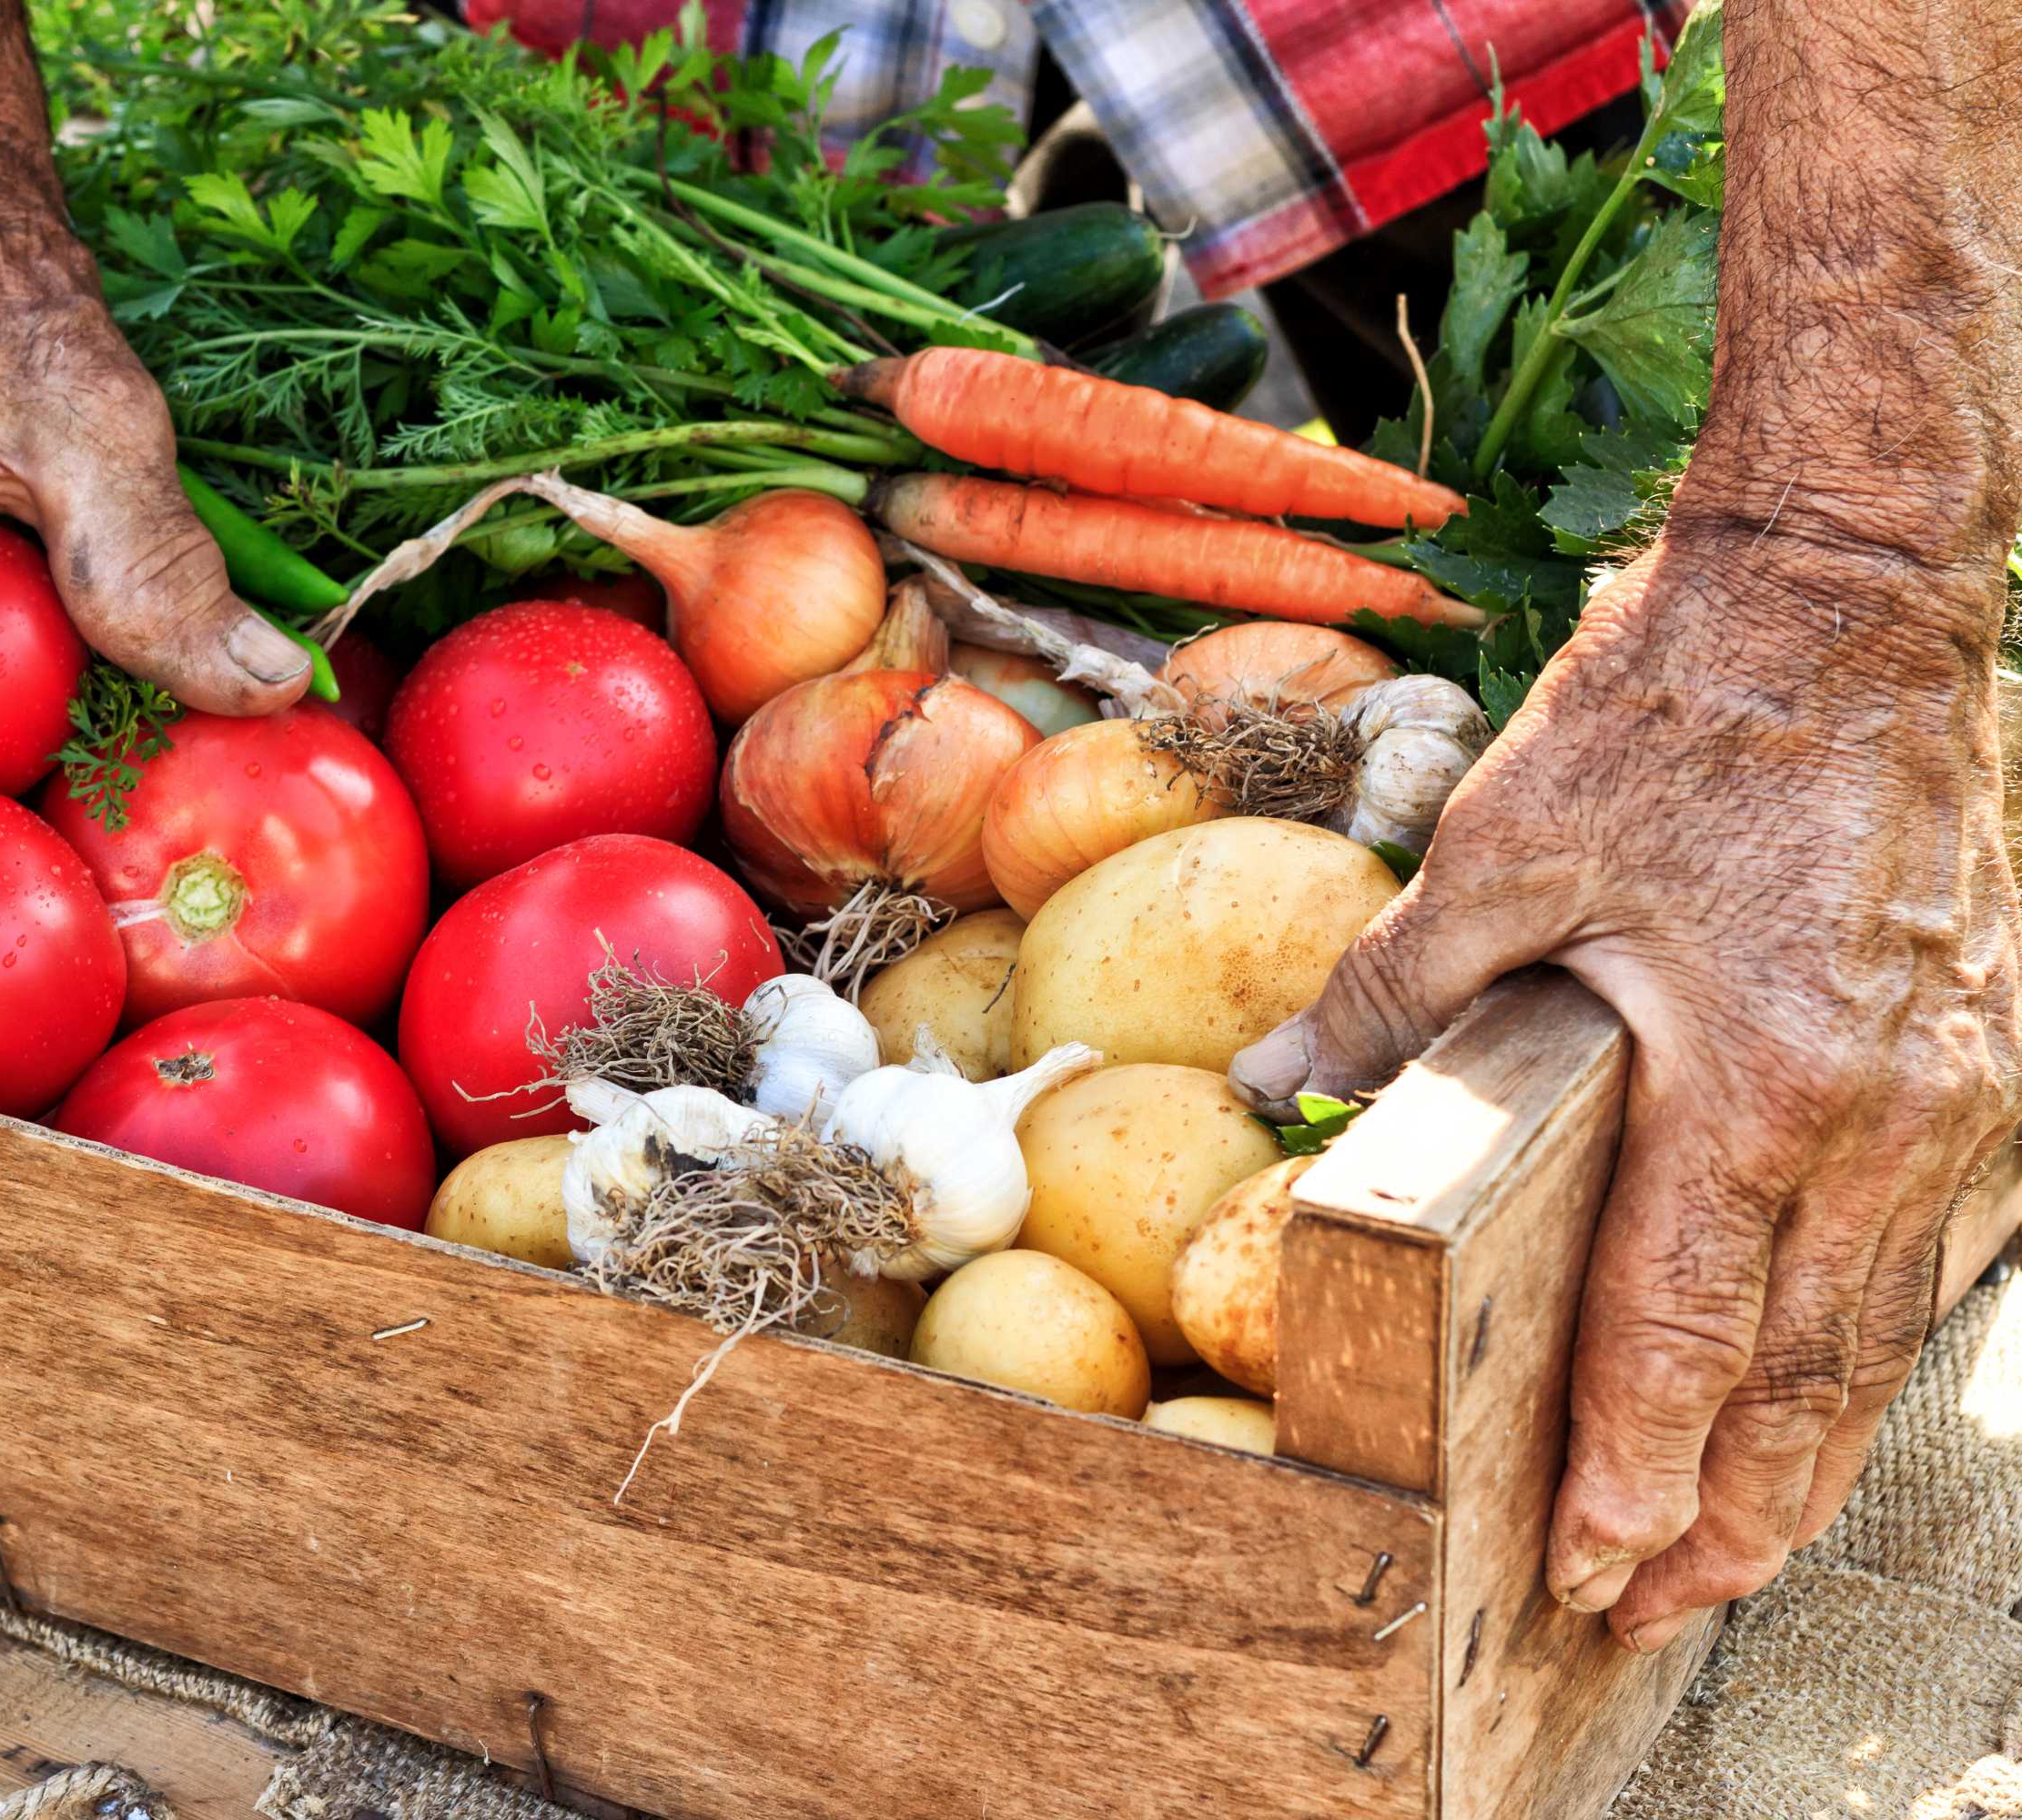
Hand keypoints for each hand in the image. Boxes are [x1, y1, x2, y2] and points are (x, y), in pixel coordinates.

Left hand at [1233, 508, 2021, 1649]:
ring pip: (1874, 1328)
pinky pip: (1910, 1242)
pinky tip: (1801, 1380)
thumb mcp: (1501, 853)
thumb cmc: (1675, 717)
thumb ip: (1391, 994)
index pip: (1688, 1332)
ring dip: (1802, 1451)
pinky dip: (1850, 1337)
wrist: (1847, 601)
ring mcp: (1948, 1091)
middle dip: (1733, 1515)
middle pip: (1806, 1377)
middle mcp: (1875, 1115)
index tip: (1597, 1569)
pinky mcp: (1969, 1054)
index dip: (1640, 1467)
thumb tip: (1272, 1089)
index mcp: (1755, 1084)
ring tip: (1731, 1545)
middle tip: (1662, 1613)